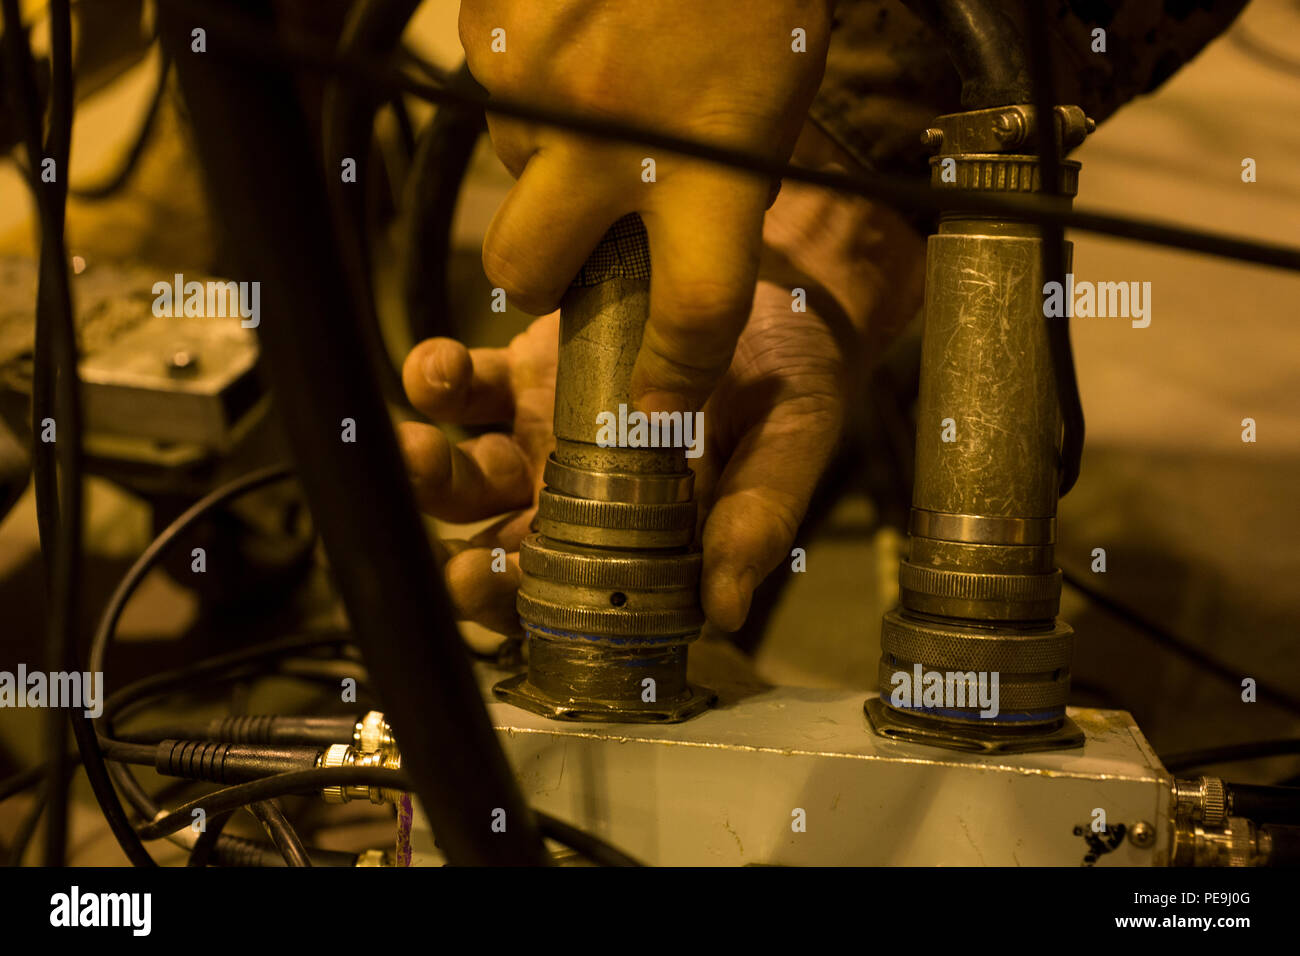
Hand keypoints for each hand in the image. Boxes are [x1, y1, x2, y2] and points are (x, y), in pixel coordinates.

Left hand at [398, 153, 925, 638]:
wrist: (779, 280)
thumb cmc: (793, 371)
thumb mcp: (792, 444)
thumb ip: (758, 518)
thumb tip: (729, 610)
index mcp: (638, 534)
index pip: (567, 594)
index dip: (521, 605)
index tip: (497, 589)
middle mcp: (578, 496)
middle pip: (496, 547)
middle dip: (460, 561)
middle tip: (449, 561)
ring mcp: (543, 433)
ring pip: (462, 474)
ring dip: (428, 472)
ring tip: (415, 451)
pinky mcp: (523, 370)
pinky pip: (461, 388)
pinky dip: (437, 380)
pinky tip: (442, 371)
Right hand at [459, 0, 832, 413]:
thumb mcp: (769, 105)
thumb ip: (715, 194)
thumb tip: (653, 247)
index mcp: (714, 162)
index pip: (690, 314)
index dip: (671, 377)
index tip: (654, 401)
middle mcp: (614, 134)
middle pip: (527, 275)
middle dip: (543, 273)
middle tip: (581, 228)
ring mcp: (540, 83)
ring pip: (509, 170)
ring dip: (546, 154)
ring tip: (605, 85)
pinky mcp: (489, 30)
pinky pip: (491, 92)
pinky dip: (528, 85)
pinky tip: (578, 38)